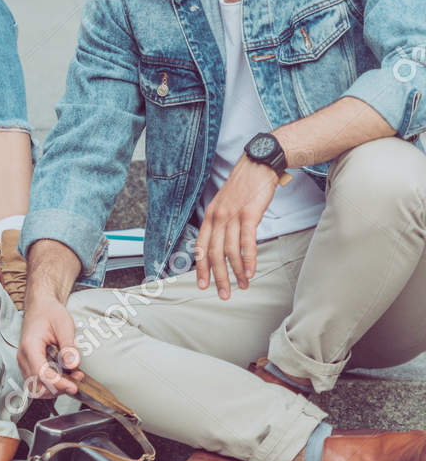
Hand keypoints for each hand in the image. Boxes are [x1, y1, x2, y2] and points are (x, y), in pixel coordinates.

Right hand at [18, 295, 83, 397]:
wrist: (40, 306)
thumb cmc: (50, 313)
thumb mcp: (64, 325)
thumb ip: (69, 346)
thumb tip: (73, 365)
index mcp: (30, 346)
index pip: (40, 374)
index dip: (57, 383)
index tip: (74, 386)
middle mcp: (23, 357)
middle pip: (36, 385)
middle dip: (57, 389)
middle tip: (76, 382)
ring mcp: (24, 362)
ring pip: (36, 387)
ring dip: (55, 388)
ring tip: (73, 378)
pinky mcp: (29, 364)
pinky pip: (37, 381)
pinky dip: (52, 384)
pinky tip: (66, 376)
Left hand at [195, 155, 279, 297]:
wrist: (258, 165)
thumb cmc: (245, 187)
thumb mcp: (226, 204)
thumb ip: (222, 223)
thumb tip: (222, 244)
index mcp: (209, 216)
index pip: (200, 247)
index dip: (201, 268)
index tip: (202, 285)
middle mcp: (217, 217)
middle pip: (213, 253)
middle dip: (217, 276)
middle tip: (223, 294)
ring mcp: (232, 216)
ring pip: (229, 251)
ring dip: (236, 271)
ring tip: (242, 286)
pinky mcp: (249, 214)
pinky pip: (246, 242)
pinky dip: (248, 259)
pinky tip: (250, 272)